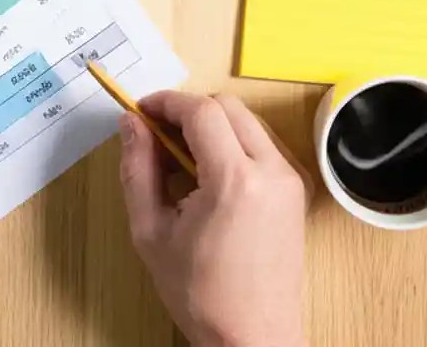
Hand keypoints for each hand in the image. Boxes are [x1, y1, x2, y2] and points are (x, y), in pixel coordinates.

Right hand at [119, 92, 308, 346]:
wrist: (252, 336)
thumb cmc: (199, 293)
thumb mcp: (151, 231)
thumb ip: (137, 169)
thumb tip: (131, 123)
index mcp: (235, 181)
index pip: (202, 111)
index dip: (167, 102)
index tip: (141, 110)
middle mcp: (272, 171)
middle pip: (228, 107)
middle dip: (188, 111)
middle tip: (156, 134)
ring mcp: (290, 180)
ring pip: (247, 123)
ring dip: (211, 127)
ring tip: (180, 161)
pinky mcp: (295, 192)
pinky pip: (261, 147)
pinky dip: (231, 145)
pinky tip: (207, 178)